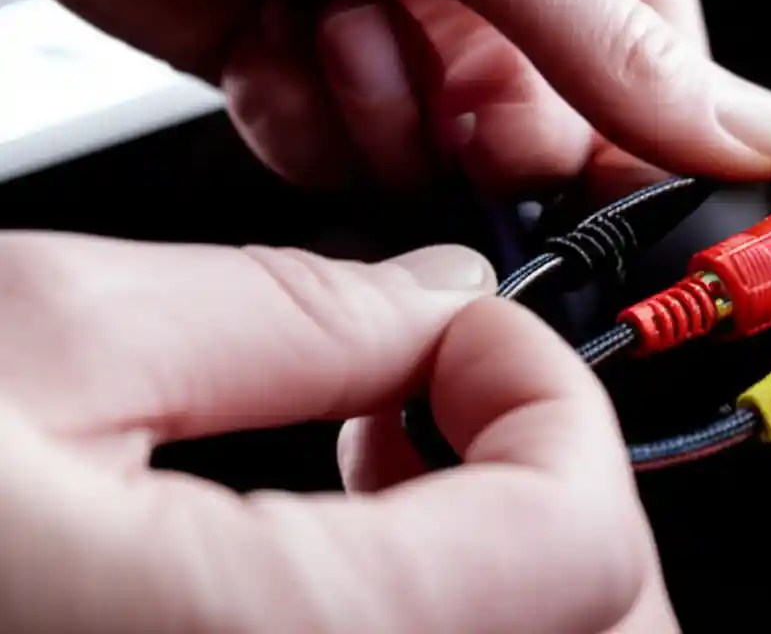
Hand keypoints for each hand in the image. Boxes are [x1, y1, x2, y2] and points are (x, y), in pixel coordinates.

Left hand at [0, 0, 770, 196]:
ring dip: (376, 114)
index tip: (609, 201)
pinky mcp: (305, 72)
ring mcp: (394, 30)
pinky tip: (275, 38)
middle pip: (542, 135)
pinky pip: (338, 159)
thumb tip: (755, 129)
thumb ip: (620, 47)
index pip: (655, 72)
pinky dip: (302, 118)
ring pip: (434, 161)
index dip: (634, 143)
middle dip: (481, 126)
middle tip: (445, 78)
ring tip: (332, 16)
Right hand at [0, 234, 675, 631]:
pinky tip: (347, 553)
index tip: (474, 338)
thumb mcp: (32, 346)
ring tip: (387, 467)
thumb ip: (283, 316)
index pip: (579, 543)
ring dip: (519, 555)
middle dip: (553, 485)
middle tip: (446, 397)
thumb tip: (435, 304)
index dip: (553, 402)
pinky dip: (456, 615)